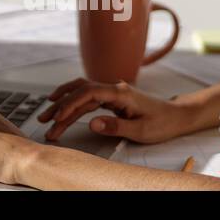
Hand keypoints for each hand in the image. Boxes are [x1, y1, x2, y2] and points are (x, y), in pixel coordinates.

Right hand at [36, 79, 203, 143]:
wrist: (176, 117)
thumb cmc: (162, 123)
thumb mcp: (141, 130)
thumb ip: (115, 126)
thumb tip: (91, 122)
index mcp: (121, 93)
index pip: (89, 92)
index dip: (71, 104)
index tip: (58, 118)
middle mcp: (114, 89)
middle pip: (80, 91)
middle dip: (60, 105)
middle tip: (44, 121)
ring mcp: (112, 94)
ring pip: (81, 95)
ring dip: (63, 105)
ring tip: (47, 119)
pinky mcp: (111, 100)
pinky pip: (87, 101)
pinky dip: (73, 107)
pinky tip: (62, 112)